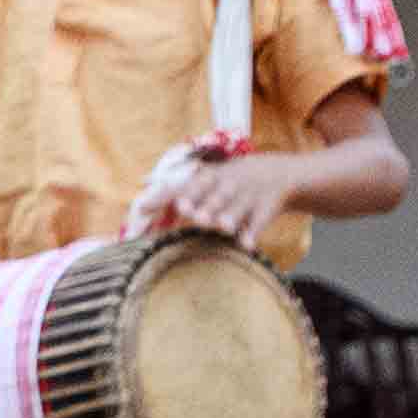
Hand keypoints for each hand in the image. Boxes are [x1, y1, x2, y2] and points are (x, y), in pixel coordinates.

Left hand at [157, 152, 305, 250]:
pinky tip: (245, 244)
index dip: (189, 195)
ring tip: (222, 225)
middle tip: (199, 217)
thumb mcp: (206, 178)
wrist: (277, 173)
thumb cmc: (227, 181)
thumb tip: (139, 198)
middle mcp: (231, 184)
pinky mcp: (267, 207)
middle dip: (210, 205)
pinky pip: (259, 222)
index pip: (197, 184)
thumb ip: (174, 190)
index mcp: (212, 176)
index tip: (179, 207)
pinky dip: (253, 232)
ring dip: (230, 216)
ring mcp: (250, 195)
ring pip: (239, 207)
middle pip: (219, 195)